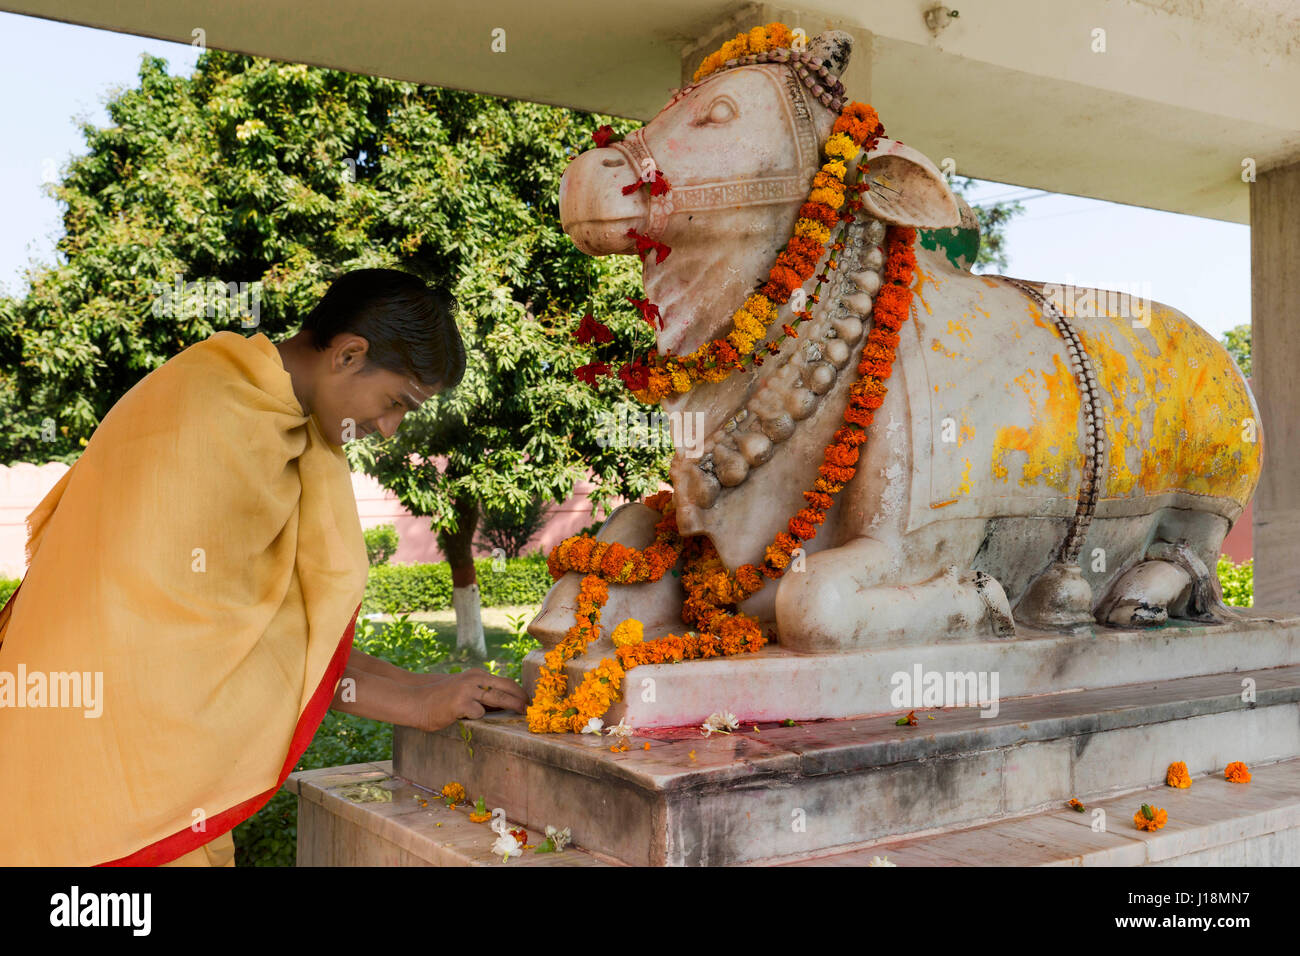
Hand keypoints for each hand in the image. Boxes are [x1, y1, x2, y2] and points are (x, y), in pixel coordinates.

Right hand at [406, 668, 529, 733]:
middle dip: (521, 699)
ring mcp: (468, 690)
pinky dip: (481, 717)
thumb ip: (481, 694)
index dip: (518, 692)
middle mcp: (474, 679)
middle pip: (506, 687)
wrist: (415, 701)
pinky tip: (475, 720)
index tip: (528, 702)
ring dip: (512, 706)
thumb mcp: (463, 689)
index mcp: (477, 675)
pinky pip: (479, 712)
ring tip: (521, 714)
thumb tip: (504, 705)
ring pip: (498, 698)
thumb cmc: (440, 699)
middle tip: (530, 709)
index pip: (505, 681)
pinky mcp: (460, 703)